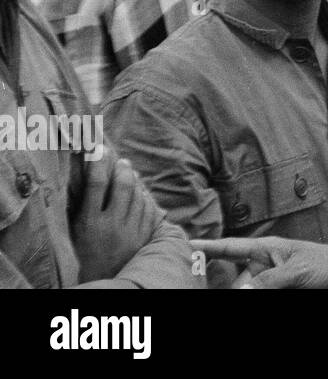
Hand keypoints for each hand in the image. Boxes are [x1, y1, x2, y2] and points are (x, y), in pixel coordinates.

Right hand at [71, 152, 157, 282]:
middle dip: (122, 168)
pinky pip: (149, 208)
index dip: (97, 163)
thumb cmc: (83, 254)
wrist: (103, 280)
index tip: (98, 149)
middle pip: (122, 185)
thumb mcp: (77, 231)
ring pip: (138, 194)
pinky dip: (144, 197)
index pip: (95, 185)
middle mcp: (111, 225)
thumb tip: (90, 175)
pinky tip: (140, 192)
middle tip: (121, 161)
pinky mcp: (145, 235)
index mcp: (89, 223)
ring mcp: (131, 230)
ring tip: (130, 172)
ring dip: (135, 180)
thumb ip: (82, 206)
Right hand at [191, 237, 327, 287]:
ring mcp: (267, 281)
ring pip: (241, 288)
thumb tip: (241, 291)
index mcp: (264, 249)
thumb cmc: (325, 265)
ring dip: (235, 289)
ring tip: (220, 288)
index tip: (184, 247)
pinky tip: (242, 292)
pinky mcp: (274, 291)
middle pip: (229, 278)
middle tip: (196, 285)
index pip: (229, 247)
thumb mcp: (297, 271)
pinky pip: (255, 292)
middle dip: (217, 284)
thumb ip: (269, 281)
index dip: (206, 247)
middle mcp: (261, 265)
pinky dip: (247, 292)